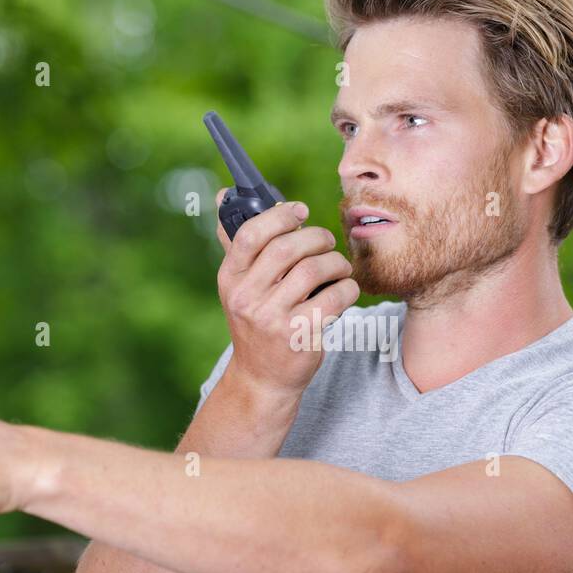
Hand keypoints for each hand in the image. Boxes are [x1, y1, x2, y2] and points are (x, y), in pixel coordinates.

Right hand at [213, 190, 359, 397]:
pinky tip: (344, 291)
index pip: (251, 235)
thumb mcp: (240, 287)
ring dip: (336, 262)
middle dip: (316, 238)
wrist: (262, 378)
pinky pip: (334, 297)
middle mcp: (247, 297)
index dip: (280, 216)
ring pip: (315, 269)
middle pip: (287, 248)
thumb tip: (225, 193)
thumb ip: (238, 244)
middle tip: (326, 243)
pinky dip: (347, 288)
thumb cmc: (257, 322)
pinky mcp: (300, 335)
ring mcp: (272, 319)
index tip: (301, 210)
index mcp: (230, 279)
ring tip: (338, 267)